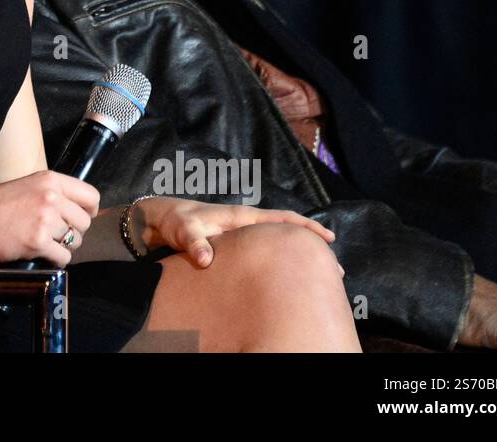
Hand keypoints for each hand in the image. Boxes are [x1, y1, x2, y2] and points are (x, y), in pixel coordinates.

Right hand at [0, 170, 99, 266]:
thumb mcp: (27, 186)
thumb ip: (52, 193)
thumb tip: (78, 209)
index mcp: (50, 180)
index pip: (91, 196)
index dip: (89, 211)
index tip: (79, 219)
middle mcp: (51, 196)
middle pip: (84, 222)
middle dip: (73, 232)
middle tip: (55, 235)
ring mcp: (45, 219)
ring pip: (74, 241)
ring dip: (62, 246)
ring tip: (44, 243)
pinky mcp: (38, 241)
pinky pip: (63, 258)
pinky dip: (55, 260)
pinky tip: (41, 254)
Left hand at [136, 197, 338, 270]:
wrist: (161, 222)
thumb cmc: (176, 222)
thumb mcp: (184, 231)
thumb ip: (195, 243)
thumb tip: (207, 258)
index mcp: (242, 217)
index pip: (282, 219)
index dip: (307, 227)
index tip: (329, 239)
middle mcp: (246, 225)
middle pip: (287, 234)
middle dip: (311, 248)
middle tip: (335, 271)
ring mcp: (242, 235)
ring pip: (277, 245)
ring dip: (296, 258)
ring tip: (318, 279)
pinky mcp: (235, 246)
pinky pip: (265, 253)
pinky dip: (279, 263)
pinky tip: (284, 279)